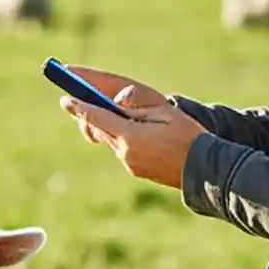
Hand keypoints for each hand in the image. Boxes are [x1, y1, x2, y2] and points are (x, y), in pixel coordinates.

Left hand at [58, 67, 205, 189]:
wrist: (204, 170)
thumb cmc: (188, 136)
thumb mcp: (166, 111)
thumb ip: (138, 104)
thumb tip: (115, 101)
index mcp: (130, 136)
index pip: (97, 117)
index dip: (79, 106)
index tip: (65, 98)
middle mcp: (125, 152)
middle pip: (98, 129)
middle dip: (86, 114)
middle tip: (73, 101)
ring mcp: (129, 163)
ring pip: (109, 139)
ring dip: (104, 125)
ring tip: (104, 112)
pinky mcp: (135, 169)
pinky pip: (121, 148)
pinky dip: (119, 136)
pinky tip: (129, 128)